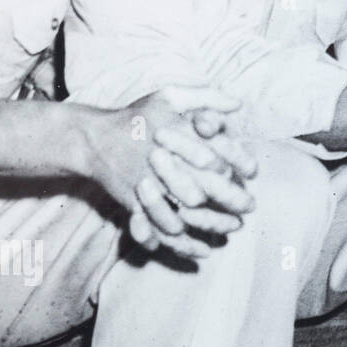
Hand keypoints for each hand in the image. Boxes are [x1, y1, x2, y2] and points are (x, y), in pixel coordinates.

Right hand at [86, 87, 256, 259]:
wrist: (94, 139)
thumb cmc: (137, 117)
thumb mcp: (169, 95)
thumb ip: (206, 97)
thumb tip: (237, 104)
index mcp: (178, 138)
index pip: (218, 155)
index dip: (240, 165)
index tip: (252, 174)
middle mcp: (167, 164)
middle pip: (208, 188)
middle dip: (233, 199)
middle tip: (250, 207)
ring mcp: (151, 188)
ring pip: (187, 213)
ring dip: (213, 224)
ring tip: (232, 228)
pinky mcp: (137, 206)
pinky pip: (162, 230)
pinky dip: (182, 244)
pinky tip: (202, 251)